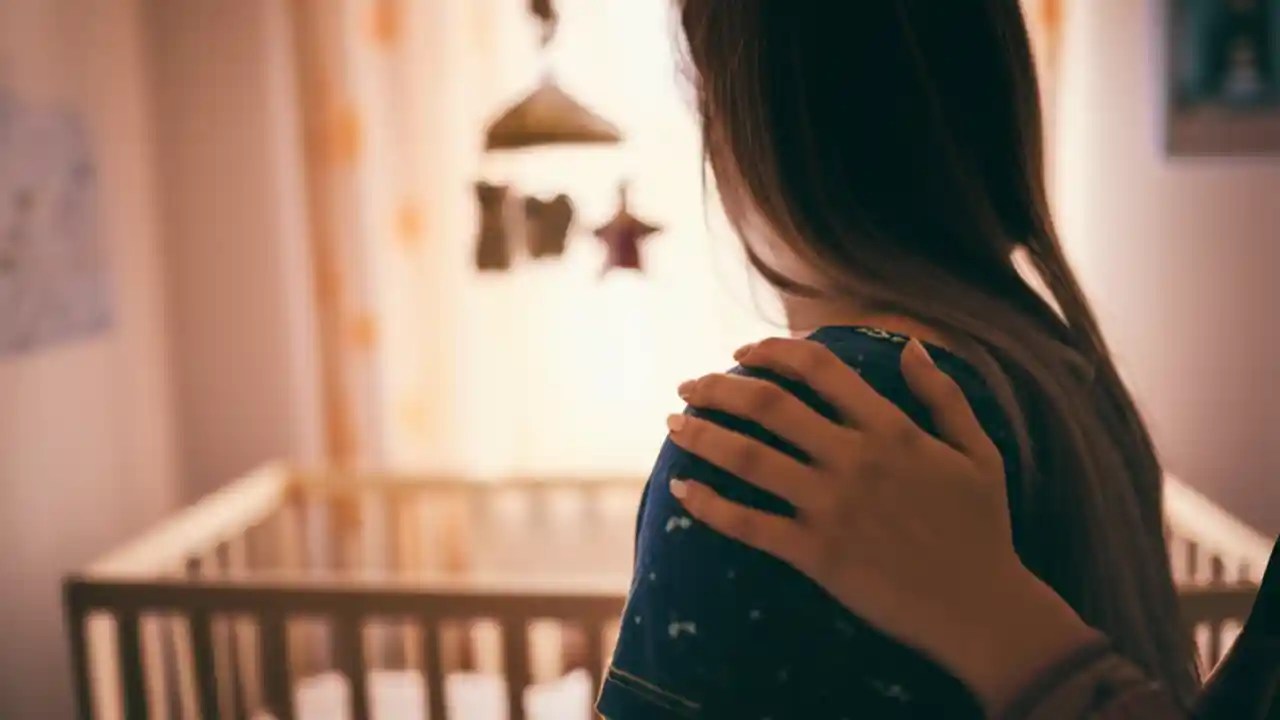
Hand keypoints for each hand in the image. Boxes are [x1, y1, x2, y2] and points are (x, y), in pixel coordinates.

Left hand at [665, 337, 1102, 715]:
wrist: (982, 610)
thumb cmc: (982, 530)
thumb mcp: (978, 452)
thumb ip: (942, 395)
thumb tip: (910, 347)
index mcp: (891, 430)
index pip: (818, 369)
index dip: (772, 352)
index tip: (742, 352)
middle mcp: (855, 459)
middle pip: (769, 405)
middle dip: (719, 387)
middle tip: (689, 385)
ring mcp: (831, 507)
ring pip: (748, 457)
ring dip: (702, 435)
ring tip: (673, 424)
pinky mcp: (816, 554)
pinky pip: (748, 524)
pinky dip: (709, 504)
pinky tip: (682, 489)